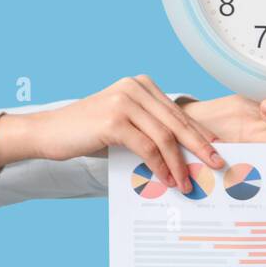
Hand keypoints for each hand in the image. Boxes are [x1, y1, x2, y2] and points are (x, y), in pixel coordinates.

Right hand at [0, 75, 221, 193]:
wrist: (48, 132)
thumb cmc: (90, 132)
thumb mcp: (127, 123)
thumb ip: (153, 129)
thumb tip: (187, 152)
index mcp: (143, 84)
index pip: (178, 113)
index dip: (199, 133)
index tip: (217, 149)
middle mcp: (135, 88)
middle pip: (177, 123)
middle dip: (200, 146)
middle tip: (217, 164)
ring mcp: (124, 102)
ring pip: (165, 137)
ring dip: (178, 163)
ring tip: (187, 182)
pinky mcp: (113, 120)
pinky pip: (147, 147)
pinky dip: (159, 166)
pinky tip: (166, 179)